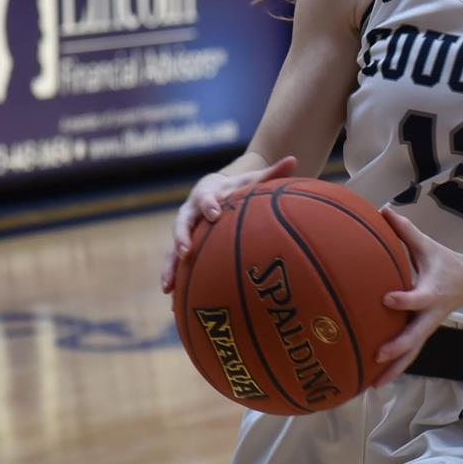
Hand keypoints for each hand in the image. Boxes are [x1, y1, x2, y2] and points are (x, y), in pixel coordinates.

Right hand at [160, 154, 297, 292]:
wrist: (214, 190)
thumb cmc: (237, 188)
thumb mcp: (252, 179)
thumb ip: (272, 172)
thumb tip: (294, 160)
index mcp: (207, 194)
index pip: (205, 197)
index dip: (208, 204)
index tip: (214, 212)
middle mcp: (190, 212)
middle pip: (181, 223)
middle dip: (182, 237)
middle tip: (186, 251)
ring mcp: (184, 231)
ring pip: (172, 249)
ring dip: (170, 266)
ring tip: (168, 287)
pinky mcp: (183, 246)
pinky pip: (176, 265)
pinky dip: (174, 281)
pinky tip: (174, 304)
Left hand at [373, 208, 462, 384]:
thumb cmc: (444, 262)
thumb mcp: (428, 245)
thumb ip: (405, 231)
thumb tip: (382, 209)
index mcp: (432, 292)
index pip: (418, 298)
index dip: (404, 300)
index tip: (387, 299)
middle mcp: (430, 314)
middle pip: (416, 336)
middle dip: (398, 347)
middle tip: (378, 355)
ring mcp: (426, 328)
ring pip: (412, 353)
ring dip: (394, 369)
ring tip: (373, 385)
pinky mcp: (422, 335)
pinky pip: (409, 355)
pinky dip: (394, 369)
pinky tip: (375, 381)